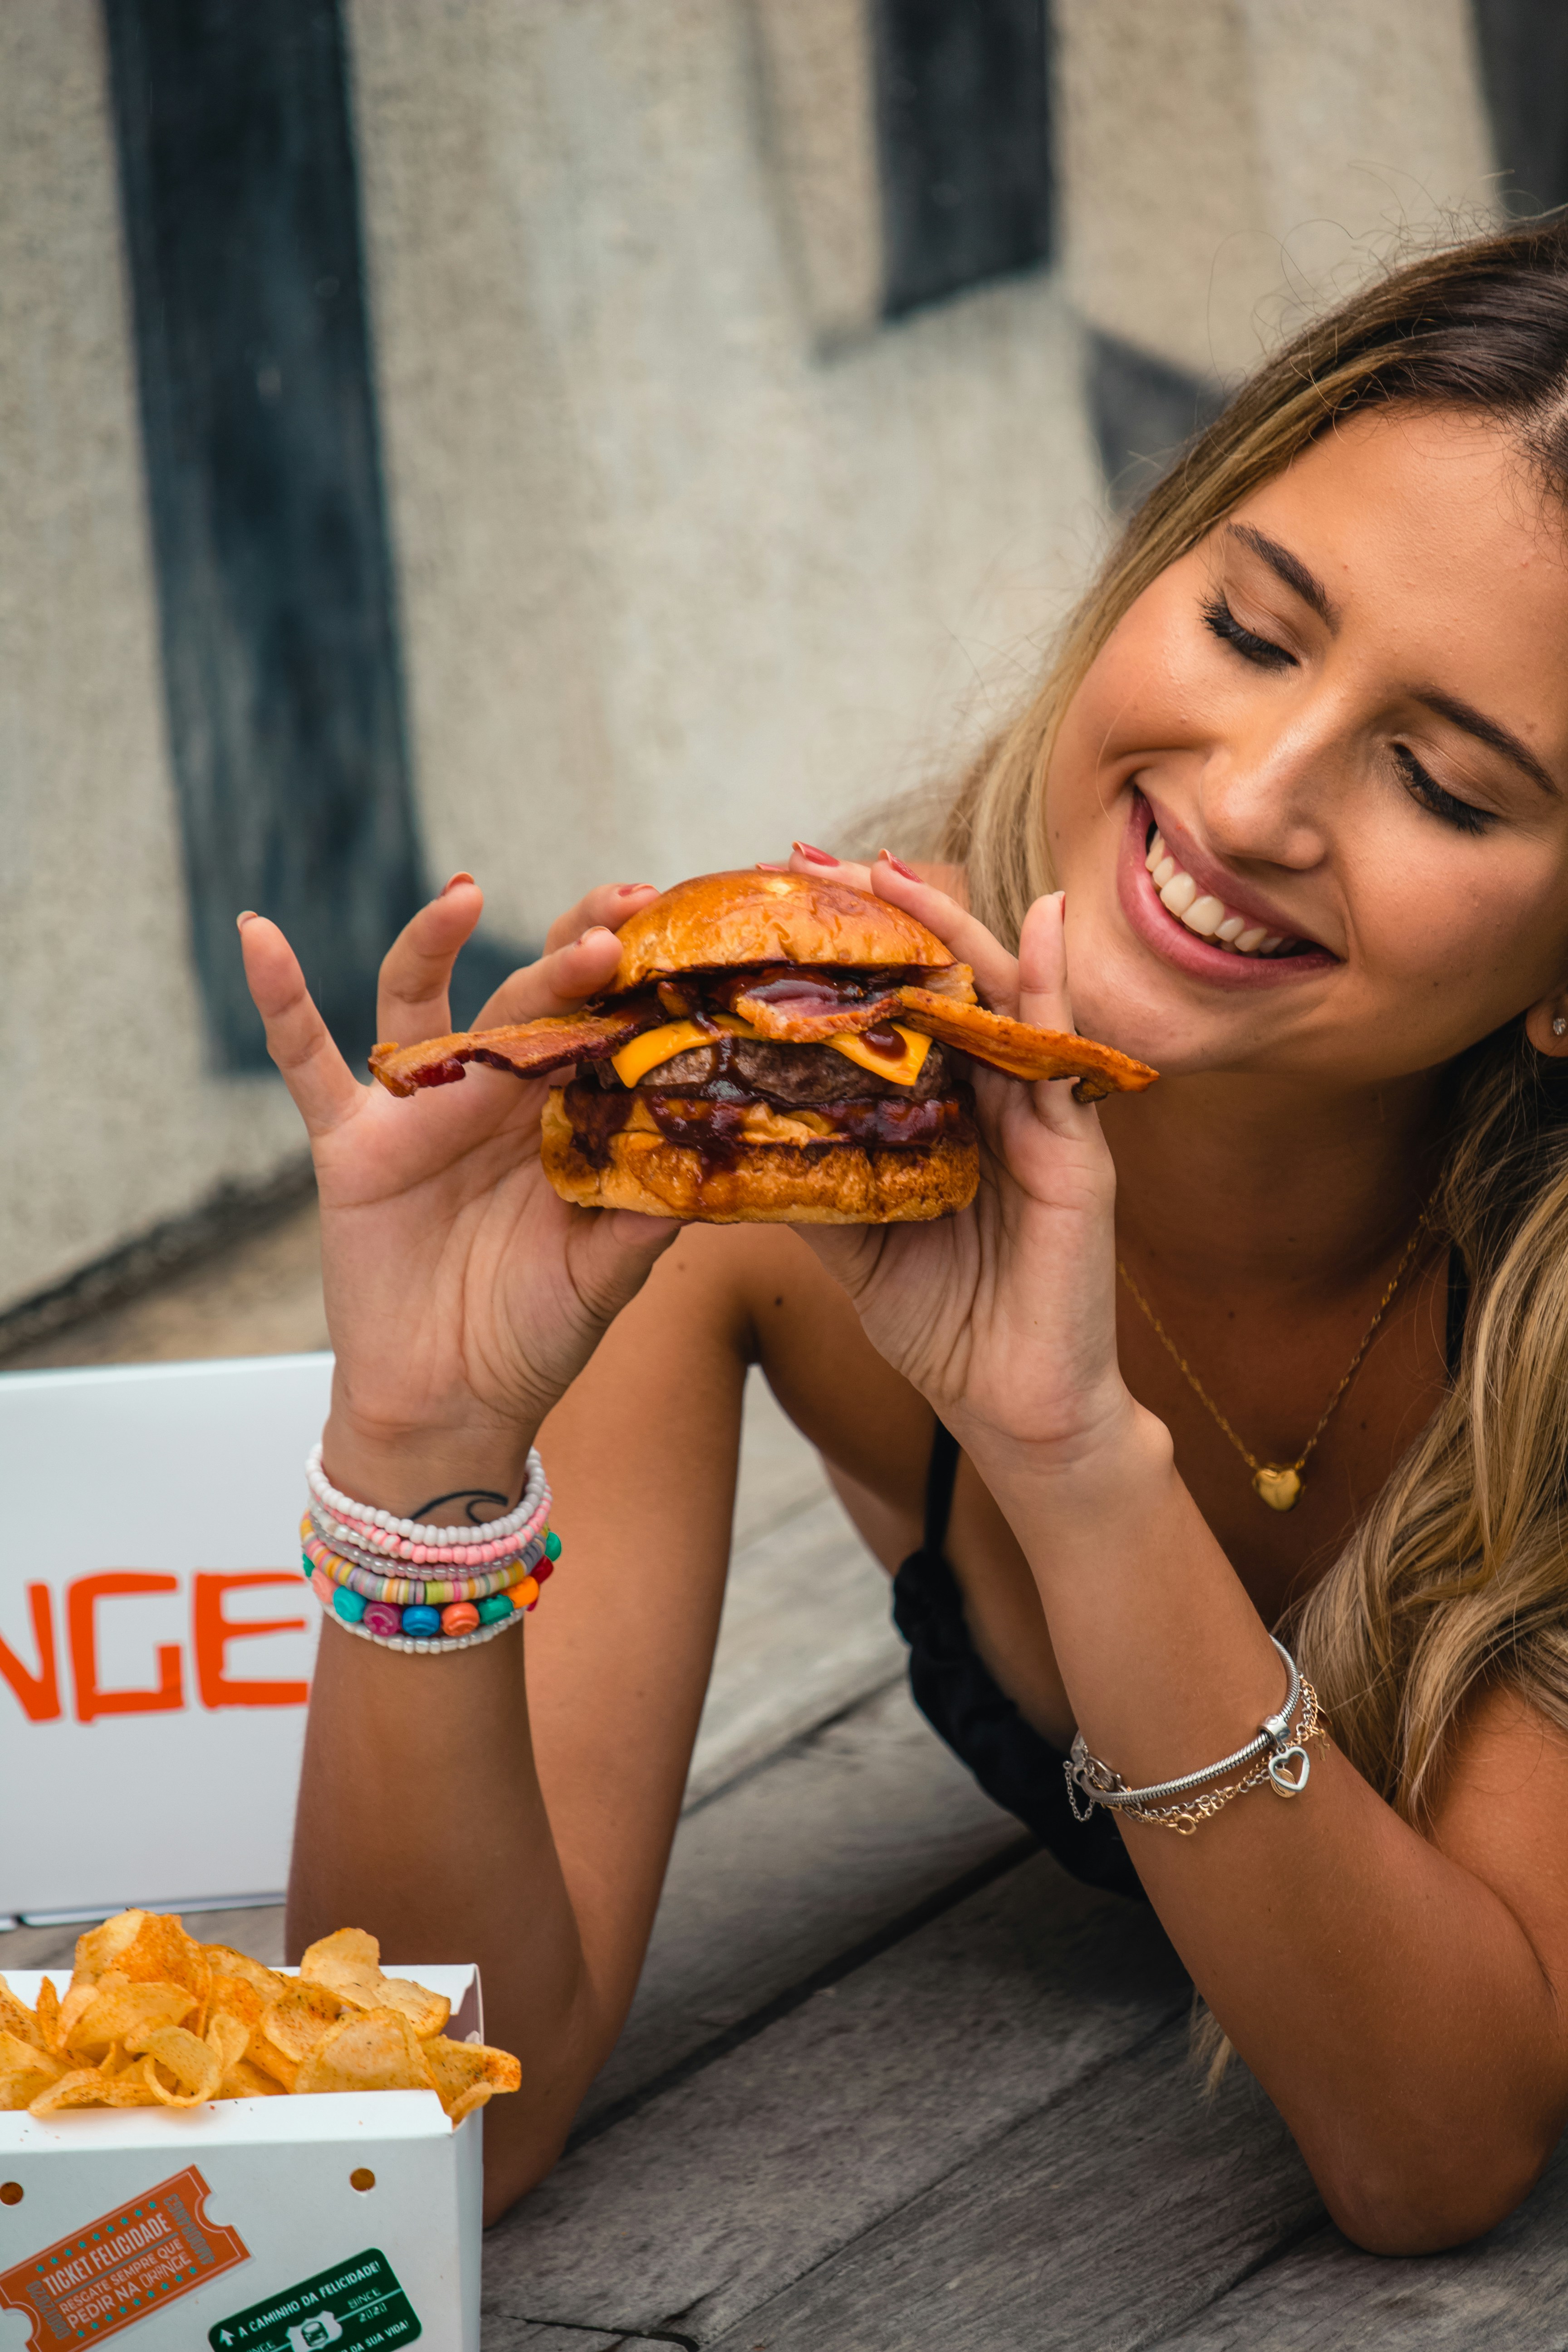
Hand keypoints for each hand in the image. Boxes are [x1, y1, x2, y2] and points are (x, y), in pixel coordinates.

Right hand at [241, 876, 677, 1511]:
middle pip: (525, 997)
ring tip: (464, 892)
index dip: (632, 980)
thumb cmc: (534, 1334)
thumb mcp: (608, 1273)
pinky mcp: (351, 1144)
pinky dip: (279, 999)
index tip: (675, 931)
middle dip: (569, 952)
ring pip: (420, 1003)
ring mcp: (416, 1112)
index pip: (597, 1024)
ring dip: (434, 942)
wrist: (452, 1407)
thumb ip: (650, 1214)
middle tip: (620, 912)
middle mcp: (491, 1096)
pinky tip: (258, 936)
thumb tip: (717, 1155)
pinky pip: (306, 1062)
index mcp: (560, 1115)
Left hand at [771, 844, 1134, 1481]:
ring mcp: (1037, 1112)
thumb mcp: (851, 1237)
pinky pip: (1062, 1049)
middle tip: (811, 862)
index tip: (774, 898)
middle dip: (880, 915)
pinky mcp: (1076, 1148)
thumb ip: (809, 1172)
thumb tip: (720, 1121)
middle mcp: (988, 1092)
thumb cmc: (940, 1320)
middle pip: (936, 976)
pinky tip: (1041, 920)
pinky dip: (1053, 982)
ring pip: (993, 991)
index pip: (886, 1003)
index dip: (838, 951)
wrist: (1012, 1408)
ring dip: (945, 927)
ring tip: (888, 872)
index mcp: (937, 1105)